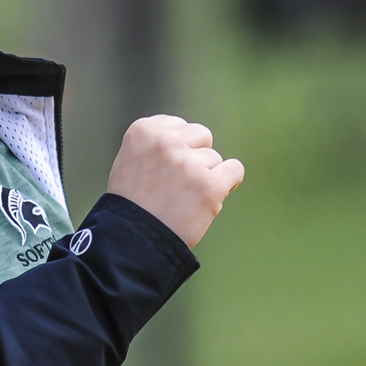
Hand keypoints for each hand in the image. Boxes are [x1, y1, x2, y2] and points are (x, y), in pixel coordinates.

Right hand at [106, 115, 243, 248]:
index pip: (178, 126)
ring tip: (182, 199)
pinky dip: (229, 182)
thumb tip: (190, 137)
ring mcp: (188, 163)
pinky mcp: (209, 185)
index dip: (177, 148)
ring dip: (204, 176)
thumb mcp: (131, 160)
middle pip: (201, 135)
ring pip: (214, 158)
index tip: (165, 170)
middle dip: (195, 156)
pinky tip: (211, 196)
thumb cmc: (131, 203)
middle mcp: (165, 142)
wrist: (133, 240)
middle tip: (178, 183)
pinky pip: (234, 170)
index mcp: (143, 131)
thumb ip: (156, 143)